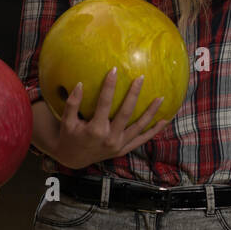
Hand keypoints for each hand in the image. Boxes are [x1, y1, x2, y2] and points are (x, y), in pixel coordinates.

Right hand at [52, 68, 166, 169]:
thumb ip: (72, 103)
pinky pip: (142, 140)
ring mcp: (119, 145)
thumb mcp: (66, 121)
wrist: (73, 159)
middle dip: (134, 94)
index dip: (109, 86)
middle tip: (140, 78)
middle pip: (126, 113)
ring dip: (151, 113)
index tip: (114, 70)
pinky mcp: (123, 150)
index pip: (104, 103)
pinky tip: (164, 121)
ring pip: (139, 127)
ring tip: (161, 98)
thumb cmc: (69, 137)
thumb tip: (80, 84)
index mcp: (95, 129)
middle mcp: (110, 138)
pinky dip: (154, 131)